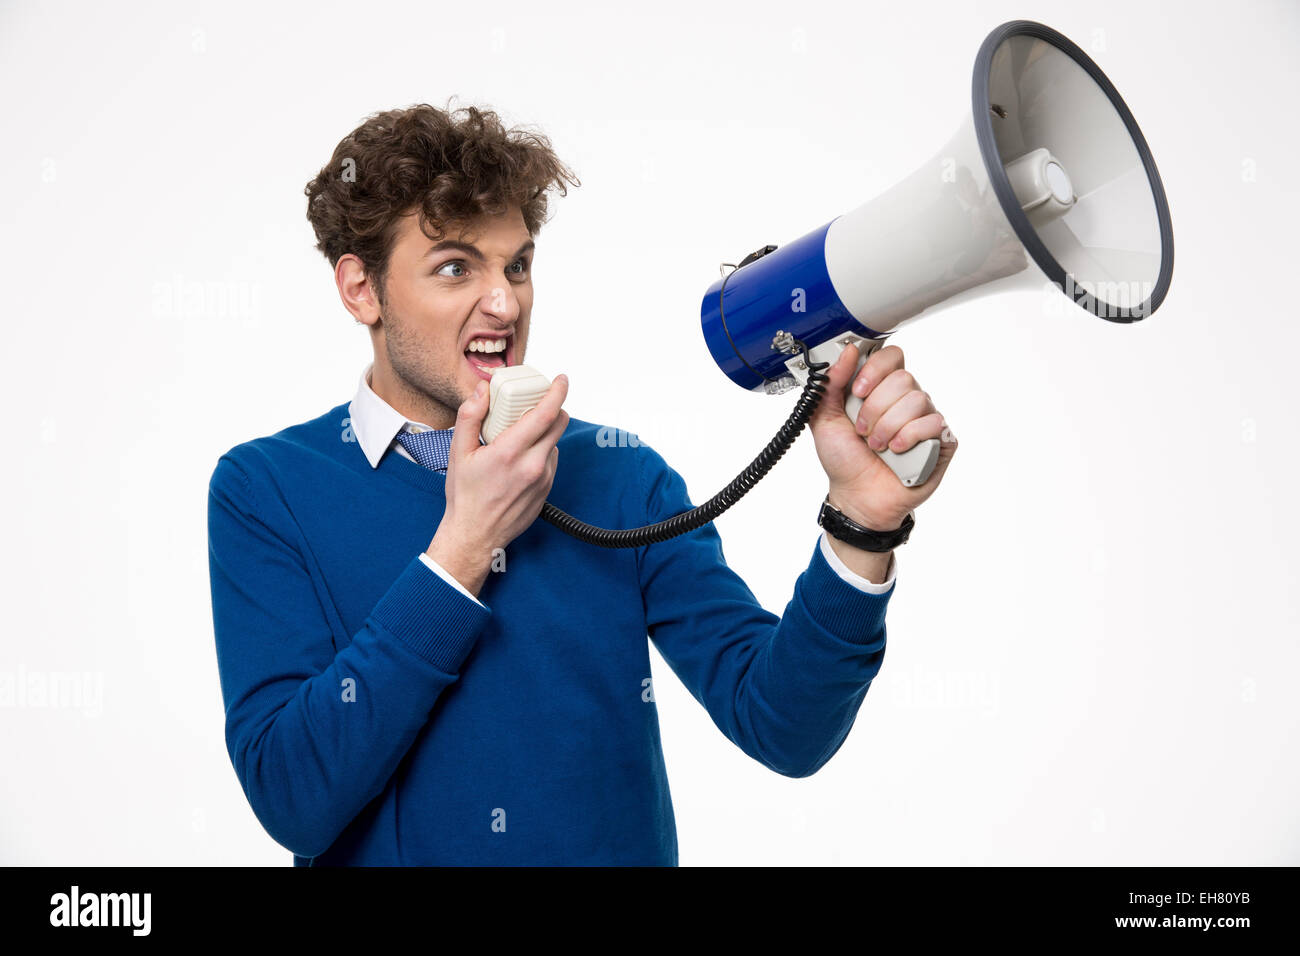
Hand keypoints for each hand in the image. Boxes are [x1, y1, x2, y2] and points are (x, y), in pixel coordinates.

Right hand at [427, 374, 569, 593]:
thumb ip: (470, 416)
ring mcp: (543, 479)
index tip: (561, 380)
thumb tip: (482, 391)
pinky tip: (519, 461)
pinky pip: (550, 461)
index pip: (546, 414)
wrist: (475, 536)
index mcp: (510, 452)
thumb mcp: (458, 453)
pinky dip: (540, 452)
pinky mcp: (547, 490)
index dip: (557, 391)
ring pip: (554, 442)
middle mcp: (533, 465)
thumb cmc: (465, 496)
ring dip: (543, 433)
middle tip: (536, 403)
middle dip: (553, 407)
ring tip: (517, 440)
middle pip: (560, 423)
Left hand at [808, 343, 956, 530]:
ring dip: (889, 426)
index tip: (858, 391)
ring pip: (918, 400)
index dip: (875, 370)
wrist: (856, 496)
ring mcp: (924, 419)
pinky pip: (934, 423)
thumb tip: (848, 352)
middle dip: (876, 407)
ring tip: (877, 446)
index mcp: (880, 389)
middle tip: (862, 430)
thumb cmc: (844, 460)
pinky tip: (897, 450)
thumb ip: (831, 384)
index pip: (891, 357)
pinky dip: (910, 437)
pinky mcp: (940, 440)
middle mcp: (905, 400)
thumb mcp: (824, 419)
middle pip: (903, 379)